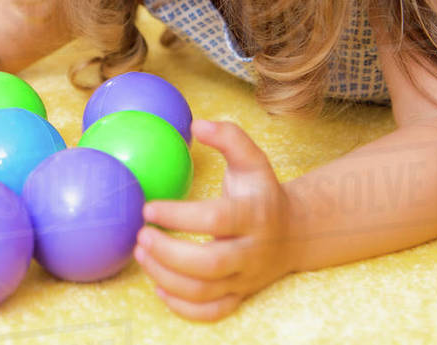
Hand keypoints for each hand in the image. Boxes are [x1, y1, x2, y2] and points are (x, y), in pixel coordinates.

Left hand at [133, 120, 295, 321]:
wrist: (296, 232)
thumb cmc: (261, 192)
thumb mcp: (253, 161)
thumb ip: (230, 138)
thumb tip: (197, 124)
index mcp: (255, 215)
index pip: (216, 219)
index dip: (179, 216)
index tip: (148, 207)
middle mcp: (253, 251)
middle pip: (211, 264)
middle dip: (169, 253)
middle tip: (140, 236)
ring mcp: (247, 278)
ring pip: (206, 292)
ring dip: (167, 277)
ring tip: (141, 255)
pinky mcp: (240, 295)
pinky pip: (212, 312)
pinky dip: (182, 306)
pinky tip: (158, 285)